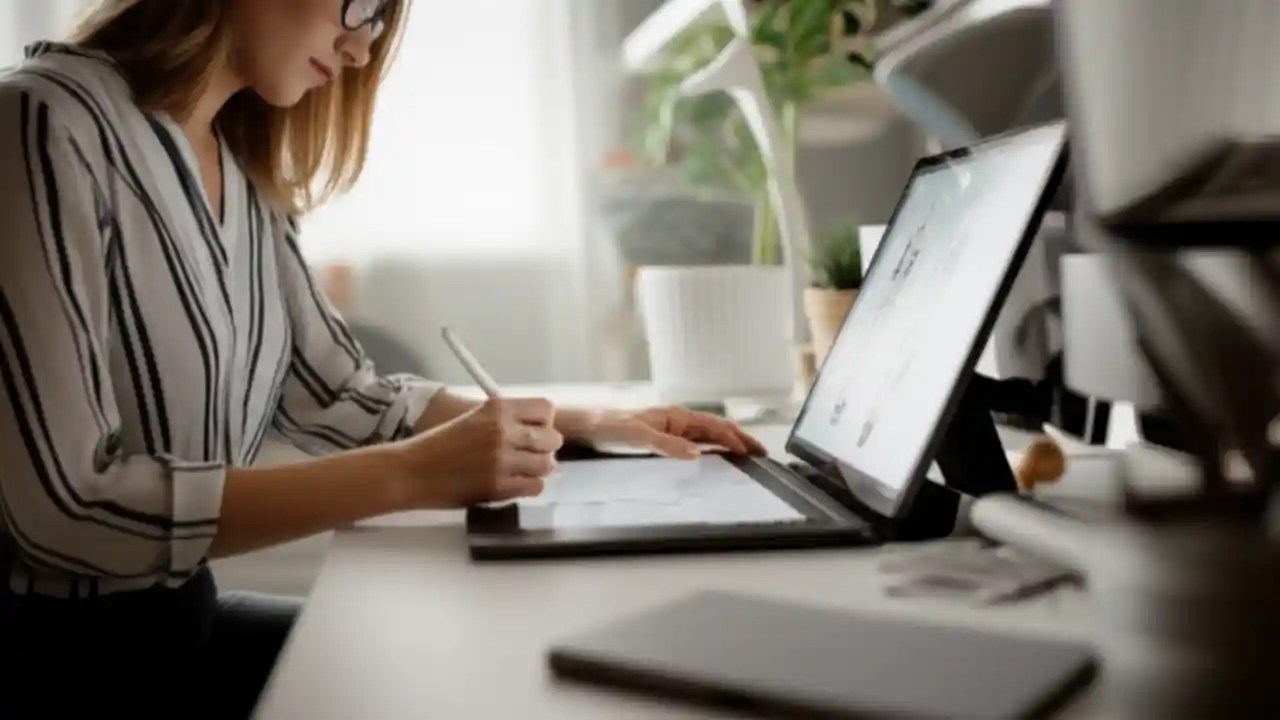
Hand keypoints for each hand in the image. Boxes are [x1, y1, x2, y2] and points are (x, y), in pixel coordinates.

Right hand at [396, 397, 563, 507]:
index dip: (544, 421)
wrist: (411, 471)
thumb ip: (505, 421)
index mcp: (497, 409)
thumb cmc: (439, 445)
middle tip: (530, 454)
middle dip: (546, 447)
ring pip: (548, 465)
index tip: (536, 429)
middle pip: (552, 438)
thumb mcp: (474, 419)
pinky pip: (535, 486)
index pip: (545, 409)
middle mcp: (503, 431)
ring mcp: (502, 460)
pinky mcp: (499, 487)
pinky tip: (515, 484)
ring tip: (522, 470)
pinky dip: (529, 486)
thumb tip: (538, 430)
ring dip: (539, 469)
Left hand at [573, 406, 767, 459]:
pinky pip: (696, 440)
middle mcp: (679, 419)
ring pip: (708, 434)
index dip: (736, 439)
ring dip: (728, 442)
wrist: (590, 427)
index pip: (715, 427)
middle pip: (717, 428)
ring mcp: (673, 427)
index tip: (753, 451)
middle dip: (740, 438)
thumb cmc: (612, 427)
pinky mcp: (665, 436)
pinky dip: (712, 446)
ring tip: (746, 453)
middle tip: (760, 452)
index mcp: (677, 415)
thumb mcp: (640, 437)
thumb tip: (696, 454)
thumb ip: (668, 445)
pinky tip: (715, 455)